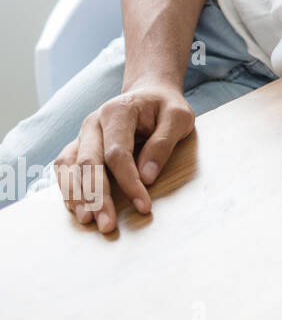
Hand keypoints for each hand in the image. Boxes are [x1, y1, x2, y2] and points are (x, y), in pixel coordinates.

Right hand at [53, 82, 194, 232]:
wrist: (149, 94)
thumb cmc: (165, 108)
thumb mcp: (179, 117)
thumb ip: (163, 143)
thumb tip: (147, 177)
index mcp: (118, 111)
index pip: (118, 152)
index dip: (129, 182)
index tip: (144, 206)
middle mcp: (93, 123)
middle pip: (89, 162)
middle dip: (98, 196)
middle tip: (107, 225)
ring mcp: (83, 134)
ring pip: (71, 167)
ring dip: (78, 196)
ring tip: (88, 221)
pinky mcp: (78, 146)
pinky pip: (64, 168)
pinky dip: (67, 188)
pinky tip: (76, 208)